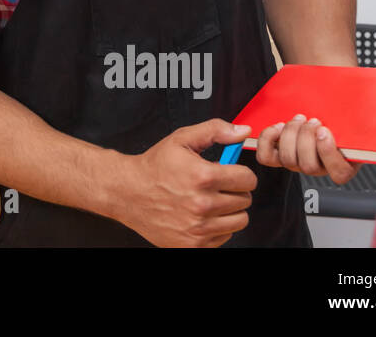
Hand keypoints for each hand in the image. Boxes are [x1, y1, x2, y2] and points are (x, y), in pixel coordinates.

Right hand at [112, 119, 256, 247]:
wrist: (128, 192)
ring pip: (239, 220)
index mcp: (203, 176)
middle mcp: (202, 204)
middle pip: (245, 200)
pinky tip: (202, 215)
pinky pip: (226, 236)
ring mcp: (198, 227)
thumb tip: (242, 131)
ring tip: (211, 200)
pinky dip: (218, 226)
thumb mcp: (181, 139)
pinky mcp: (194, 244)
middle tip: (216, 186)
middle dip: (234, 190)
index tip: (231, 173)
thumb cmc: (154, 167)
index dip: (241, 173)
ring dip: (229, 210)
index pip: (248, 179)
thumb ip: (215, 130)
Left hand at [254, 115, 360, 183]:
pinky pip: (266, 157)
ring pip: (288, 159)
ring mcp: (297, 164)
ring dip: (290, 135)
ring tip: (298, 120)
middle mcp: (319, 169)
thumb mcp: (355, 123)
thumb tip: (374, 112)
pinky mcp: (279, 156)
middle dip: (307, 138)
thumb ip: (362, 123)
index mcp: (343, 167)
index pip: (338, 173)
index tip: (324, 130)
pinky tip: (278, 127)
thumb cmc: (339, 120)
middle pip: (308, 166)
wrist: (320, 115)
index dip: (328, 152)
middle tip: (311, 121)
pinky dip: (268, 140)